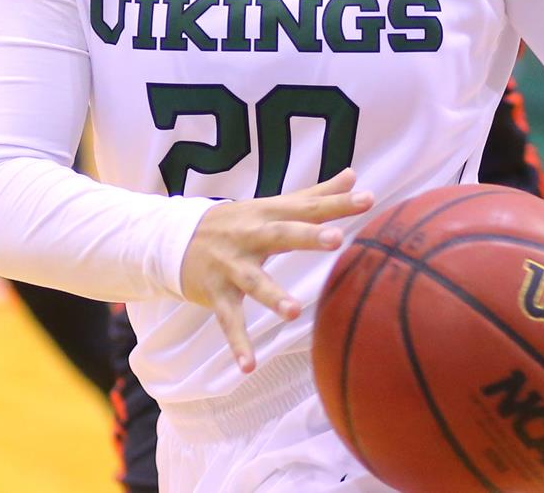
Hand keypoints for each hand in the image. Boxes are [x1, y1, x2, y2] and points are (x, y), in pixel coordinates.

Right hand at [179, 169, 373, 373]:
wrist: (175, 238)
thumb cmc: (237, 222)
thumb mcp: (272, 205)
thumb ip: (314, 194)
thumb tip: (353, 175)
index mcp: (267, 214)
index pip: (308, 207)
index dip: (338, 204)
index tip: (368, 199)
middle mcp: (250, 236)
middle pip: (281, 235)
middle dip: (306, 237)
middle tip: (337, 239)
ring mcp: (231, 265)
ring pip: (254, 281)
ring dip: (273, 296)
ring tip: (294, 312)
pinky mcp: (216, 293)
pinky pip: (228, 320)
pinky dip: (238, 344)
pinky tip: (249, 367)